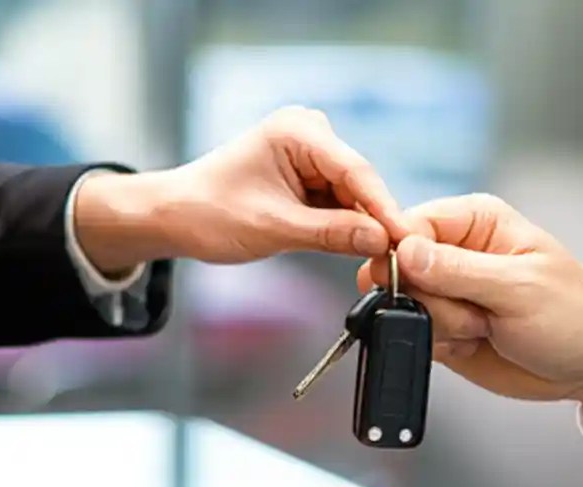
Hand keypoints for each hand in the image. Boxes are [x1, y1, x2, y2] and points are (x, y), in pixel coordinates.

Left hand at [74, 106, 406, 273]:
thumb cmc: (210, 212)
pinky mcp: (308, 175)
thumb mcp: (275, 228)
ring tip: (377, 258)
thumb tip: (380, 240)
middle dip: (375, 219)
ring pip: (352, 195)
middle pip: (359, 182)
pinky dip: (345, 225)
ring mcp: (309, 154)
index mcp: (297, 131)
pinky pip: (339, 202)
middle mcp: (308, 133)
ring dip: (361, 226)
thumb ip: (331, 234)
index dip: (385, 207)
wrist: (175, 216)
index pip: (355, 170)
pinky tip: (355, 246)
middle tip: (398, 258)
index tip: (407, 238)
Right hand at [357, 194, 582, 413]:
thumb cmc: (578, 315)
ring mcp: (449, 293)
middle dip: (428, 298)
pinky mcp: (446, 328)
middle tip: (474, 311)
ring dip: (439, 325)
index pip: (410, 224)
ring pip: (404, 306)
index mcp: (476, 222)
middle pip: (399, 268)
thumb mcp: (520, 288)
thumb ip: (458, 270)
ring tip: (483, 328)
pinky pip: (414, 334)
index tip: (411, 280)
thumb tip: (404, 252)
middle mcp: (457, 253)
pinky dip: (440, 345)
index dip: (400, 253)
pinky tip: (474, 343)